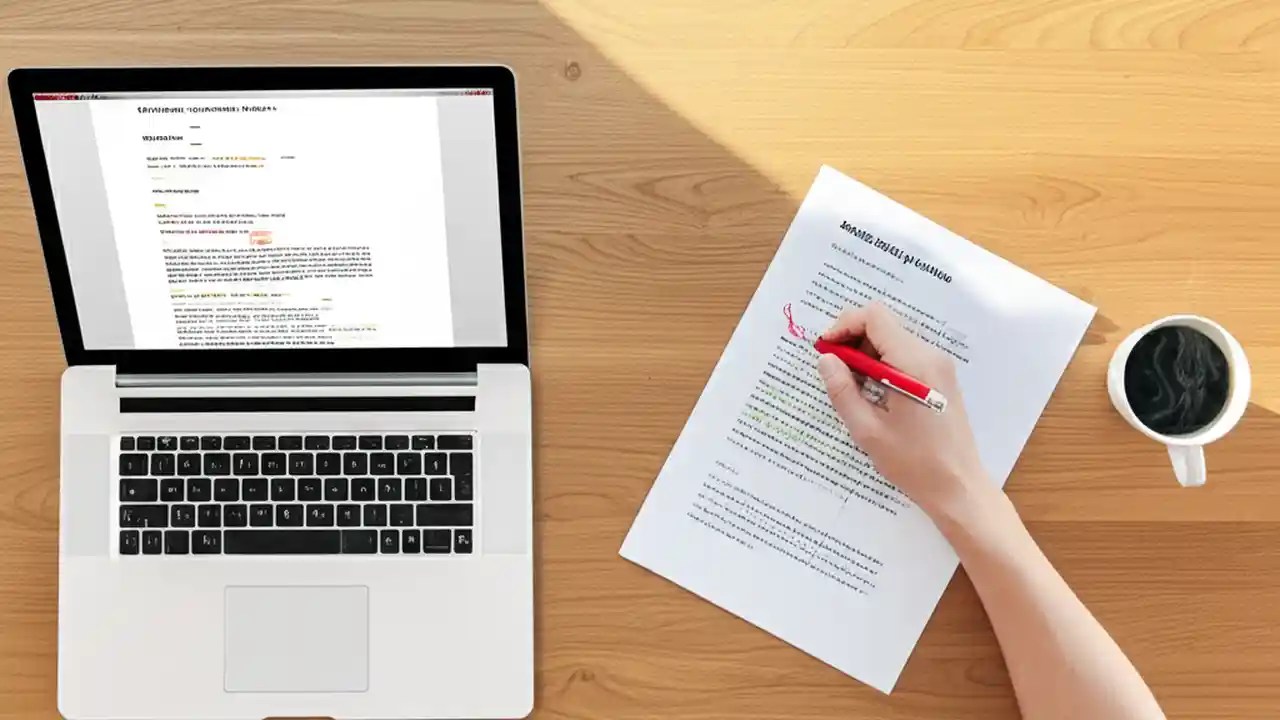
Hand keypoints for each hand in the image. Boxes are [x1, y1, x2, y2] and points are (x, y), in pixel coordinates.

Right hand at [815, 303, 991, 517]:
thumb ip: (843, 390)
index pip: (875, 317)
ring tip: (851, 385)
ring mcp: (939, 366)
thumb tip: (826, 360)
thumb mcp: (867, 430)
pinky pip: (906, 355)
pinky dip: (883, 363)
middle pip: (884, 325)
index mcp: (913, 364)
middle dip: (853, 340)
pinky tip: (872, 392)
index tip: (825, 350)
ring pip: (894, 339)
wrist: (958, 486)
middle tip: (833, 370)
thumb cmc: (913, 463)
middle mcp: (930, 356)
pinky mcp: (941, 378)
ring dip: (867, 353)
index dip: (844, 325)